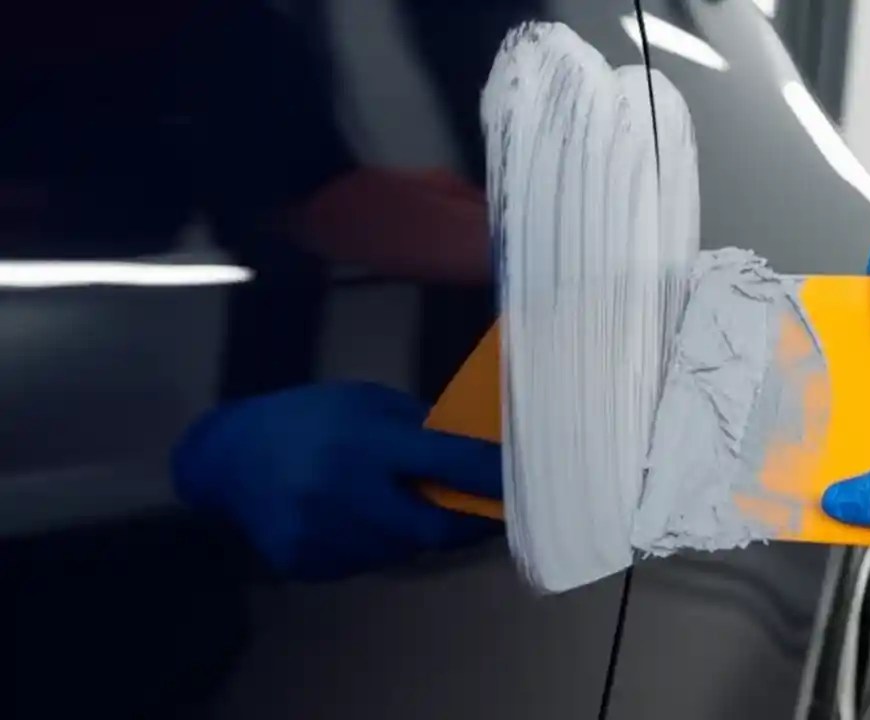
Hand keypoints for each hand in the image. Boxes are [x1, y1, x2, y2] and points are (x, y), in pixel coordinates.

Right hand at [172, 382, 500, 579]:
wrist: (229, 458)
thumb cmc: (312, 419)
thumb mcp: (367, 403)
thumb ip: (422, 431)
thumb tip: (485, 454)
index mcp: (364, 440)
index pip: (450, 463)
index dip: (493, 479)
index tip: (528, 485)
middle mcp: (342, 490)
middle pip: (434, 529)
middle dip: (468, 525)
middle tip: (489, 515)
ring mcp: (321, 533)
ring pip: (402, 550)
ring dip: (418, 533)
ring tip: (404, 504)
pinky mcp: (305, 562)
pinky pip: (366, 562)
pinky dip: (379, 544)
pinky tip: (359, 518)